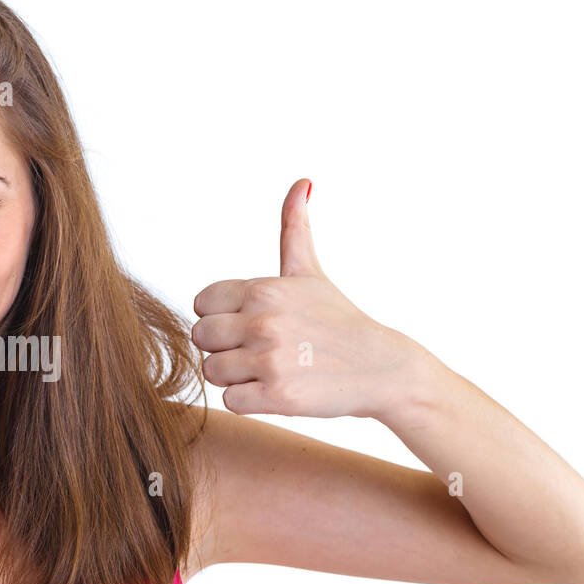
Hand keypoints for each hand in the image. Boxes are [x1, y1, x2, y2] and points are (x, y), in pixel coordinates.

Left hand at [190, 180, 416, 419]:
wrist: (381, 368)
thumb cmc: (338, 320)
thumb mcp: (311, 272)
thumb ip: (294, 229)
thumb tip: (302, 182)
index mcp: (264, 289)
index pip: (201, 304)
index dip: (222, 317)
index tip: (251, 323)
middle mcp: (263, 320)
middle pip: (201, 338)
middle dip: (225, 347)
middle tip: (260, 350)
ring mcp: (269, 359)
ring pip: (212, 370)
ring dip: (236, 376)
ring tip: (271, 369)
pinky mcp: (277, 395)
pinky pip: (229, 401)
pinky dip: (249, 400)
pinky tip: (276, 389)